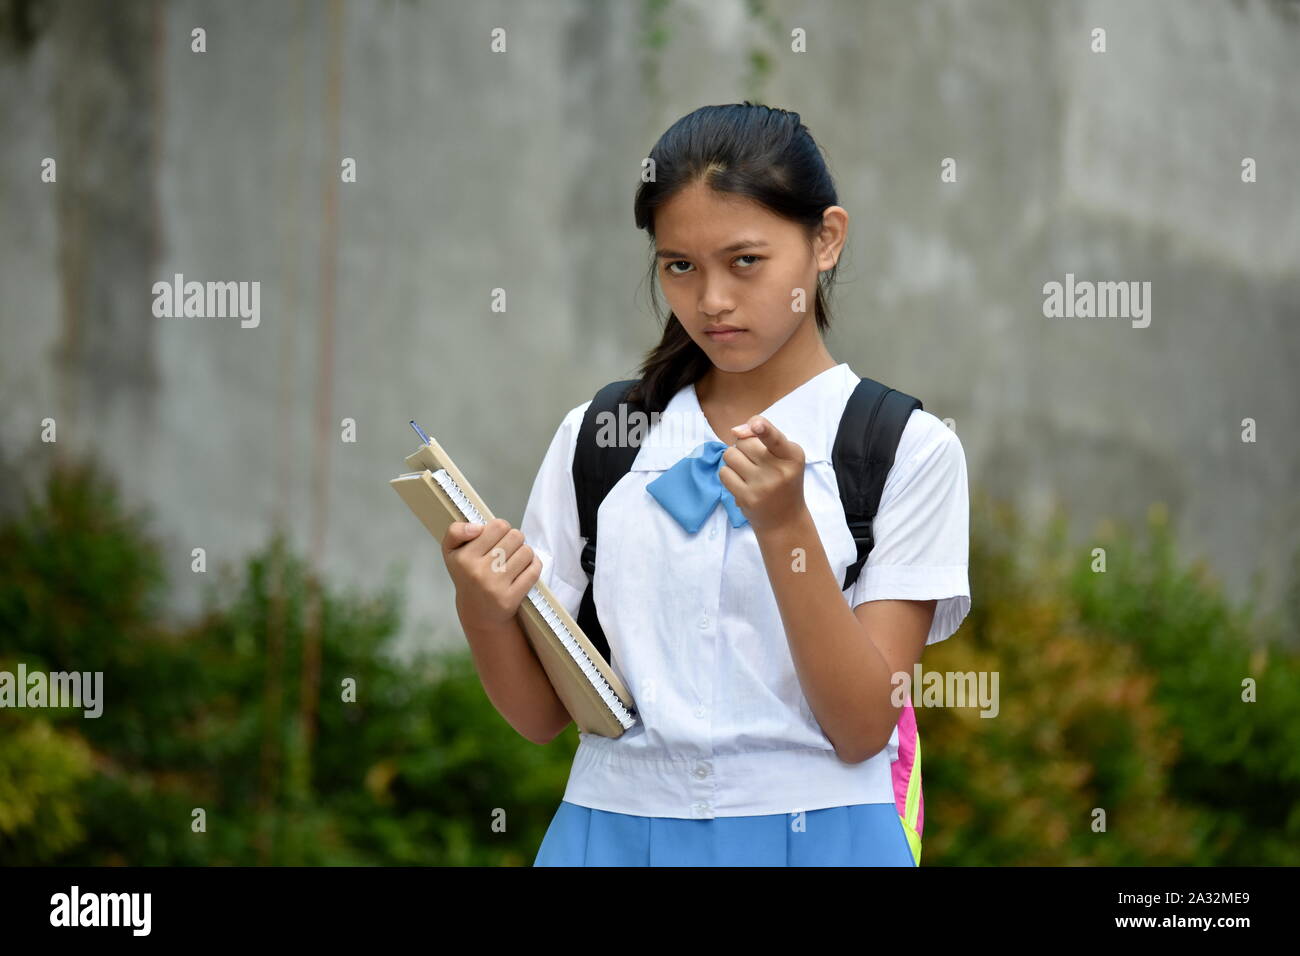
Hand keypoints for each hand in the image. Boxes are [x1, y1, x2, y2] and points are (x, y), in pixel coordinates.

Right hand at [441, 518, 541, 628]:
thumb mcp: (451, 551)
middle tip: (507, 549)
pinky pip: (533, 571)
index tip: (496, 538)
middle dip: (514, 540)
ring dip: (524, 553)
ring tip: (515, 559)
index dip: (501, 528)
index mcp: (463, 557)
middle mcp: (478, 572)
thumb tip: (478, 527)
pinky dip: (534, 566)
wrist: (477, 614)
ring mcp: (495, 586)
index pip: (498, 526)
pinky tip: (526, 568)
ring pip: (526, 552)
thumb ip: (456, 531)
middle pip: (515, 536)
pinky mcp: (510, 598)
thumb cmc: (468, 577)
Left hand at [718, 415, 807, 532]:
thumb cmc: (784, 480)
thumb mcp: (785, 456)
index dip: (763, 428)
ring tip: (747, 470)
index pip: (775, 439)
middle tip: (754, 460)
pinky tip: (741, 481)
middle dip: (744, 447)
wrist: (785, 519)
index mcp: (792, 456)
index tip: (756, 426)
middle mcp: (778, 471)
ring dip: (734, 459)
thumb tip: (736, 431)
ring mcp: (762, 486)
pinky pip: (724, 473)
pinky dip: (728, 474)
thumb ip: (765, 436)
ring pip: (730, 455)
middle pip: (744, 443)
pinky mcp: (747, 498)